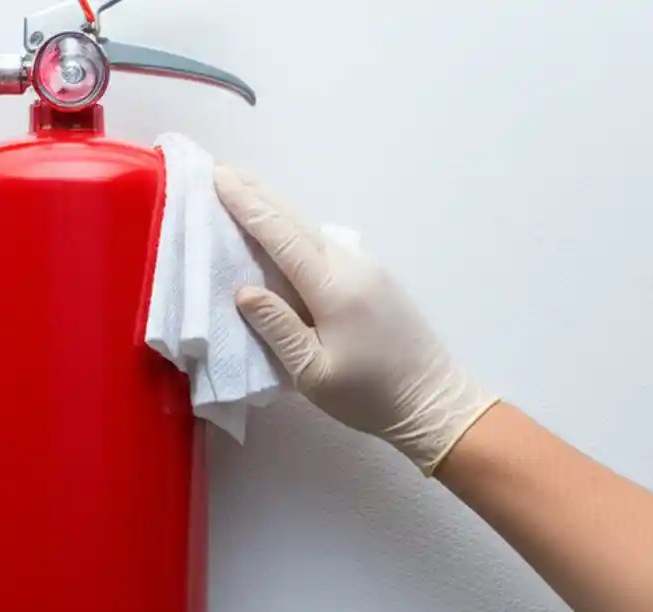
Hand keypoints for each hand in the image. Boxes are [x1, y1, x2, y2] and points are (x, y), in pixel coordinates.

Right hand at [215, 165, 497, 474]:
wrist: (433, 401)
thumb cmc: (369, 395)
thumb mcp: (313, 373)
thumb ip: (278, 328)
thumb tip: (243, 290)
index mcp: (334, 288)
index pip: (281, 237)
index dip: (247, 206)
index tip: (219, 176)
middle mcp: (351, 265)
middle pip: (296, 221)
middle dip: (258, 194)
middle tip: (222, 169)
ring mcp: (367, 267)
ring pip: (312, 228)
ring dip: (276, 208)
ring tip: (244, 191)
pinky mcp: (373, 277)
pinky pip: (325, 242)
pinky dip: (295, 228)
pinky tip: (281, 229)